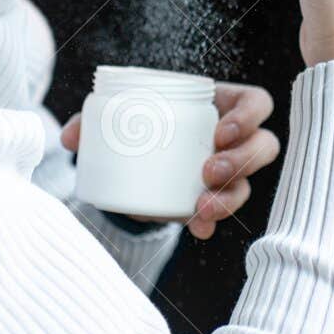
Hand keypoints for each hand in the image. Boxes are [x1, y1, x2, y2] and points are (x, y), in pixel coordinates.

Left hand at [60, 82, 279, 239]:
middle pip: (263, 147)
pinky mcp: (215, 199)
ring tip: (201, 207)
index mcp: (223, 105)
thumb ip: (94, 122)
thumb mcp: (124, 116)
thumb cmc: (142, 125)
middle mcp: (235, 140)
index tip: (220, 132)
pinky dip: (210, 222)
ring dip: (229, 197)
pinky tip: (198, 229)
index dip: (248, 117)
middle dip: (241, 161)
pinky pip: (223, 213)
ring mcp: (230, 172)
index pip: (256, 104)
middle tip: (207, 172)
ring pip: (249, 185)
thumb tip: (69, 139)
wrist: (139, 160)